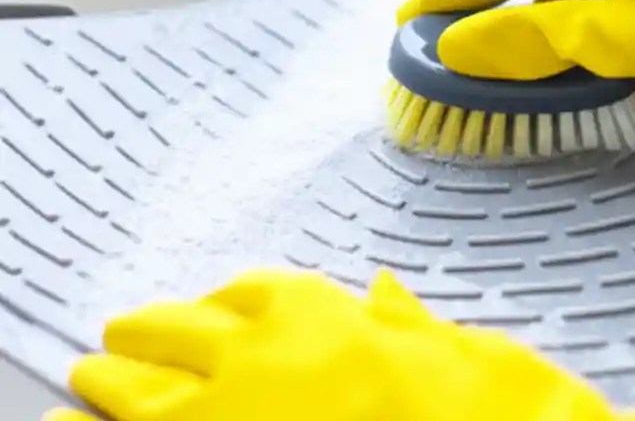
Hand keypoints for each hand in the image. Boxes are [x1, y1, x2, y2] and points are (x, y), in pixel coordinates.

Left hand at [44, 269, 610, 420]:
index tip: (203, 312)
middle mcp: (260, 354)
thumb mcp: (448, 346)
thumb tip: (383, 295)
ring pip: (134, 389)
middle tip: (114, 340)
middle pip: (169, 331)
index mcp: (318, 314)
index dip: (216, 304)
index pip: (245, 293)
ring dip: (107, 383)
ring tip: (89, 381)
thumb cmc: (478, 401)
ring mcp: (229, 414)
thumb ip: (404, 321)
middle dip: (140, 335)